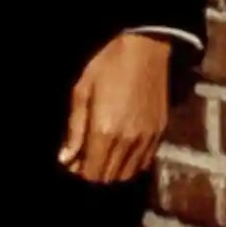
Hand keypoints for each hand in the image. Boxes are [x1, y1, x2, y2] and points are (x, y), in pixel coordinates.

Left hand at [58, 33, 170, 183]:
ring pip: (127, 174)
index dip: (79, 172)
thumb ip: (75, 129)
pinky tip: (121, 150)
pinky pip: (144, 163)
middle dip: (94, 173)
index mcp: (104, 132)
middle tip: (85, 158)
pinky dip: (130, 165)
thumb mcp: (82, 92)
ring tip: (102, 154)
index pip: (91, 172)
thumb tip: (65, 159)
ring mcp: (146, 140)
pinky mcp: (160, 134)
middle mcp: (127, 142)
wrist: (146, 48)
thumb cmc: (108, 65)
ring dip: (112, 171)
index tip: (73, 162)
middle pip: (108, 177)